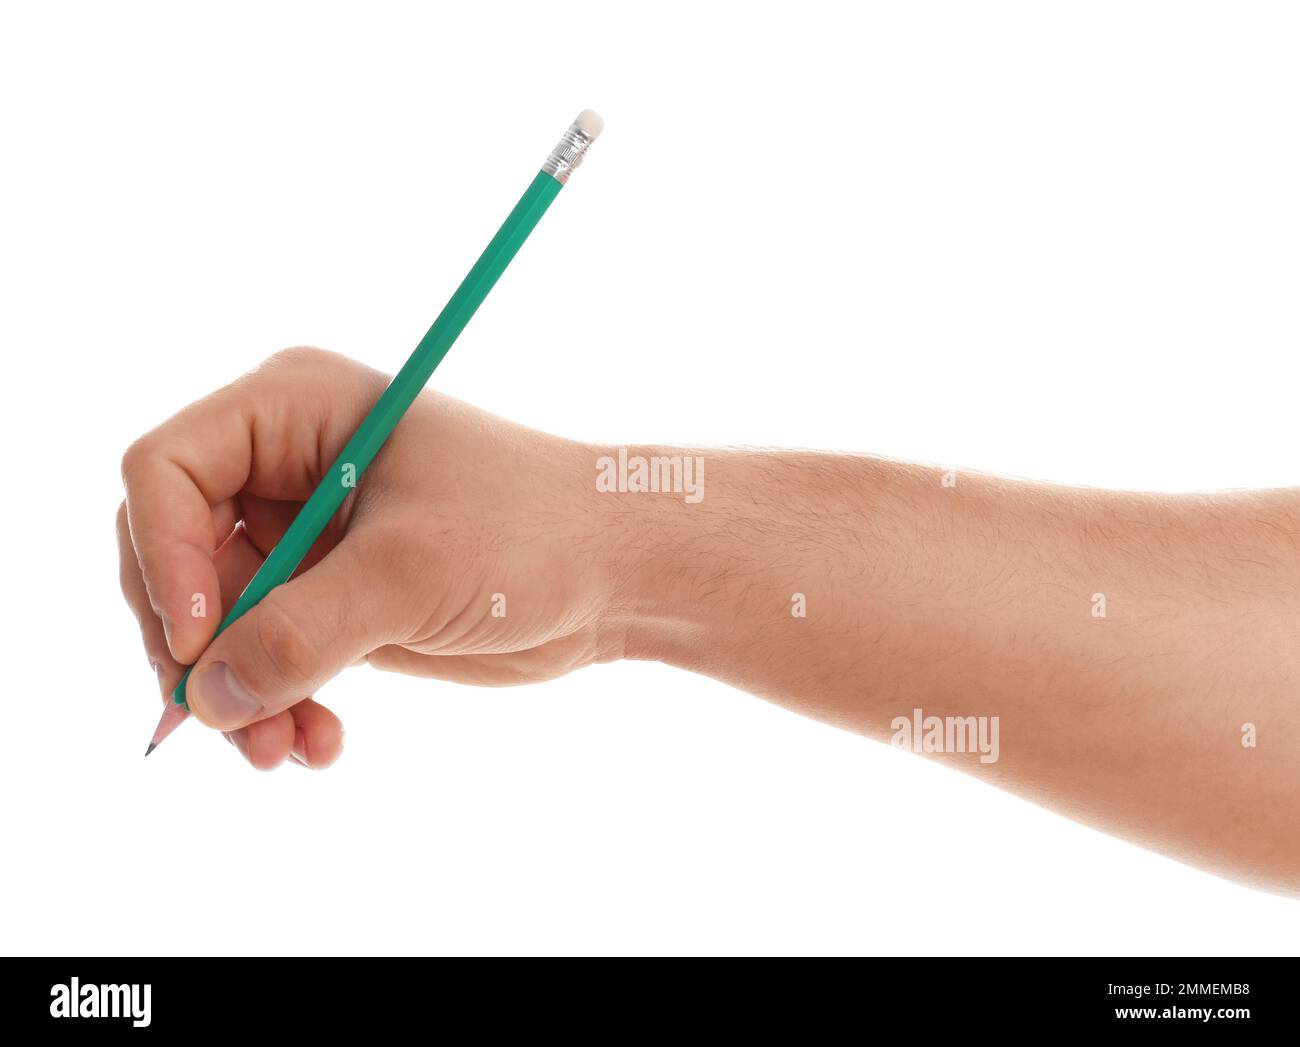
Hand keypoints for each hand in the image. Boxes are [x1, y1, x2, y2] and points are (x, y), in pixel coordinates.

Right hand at [118, 348, 624, 768]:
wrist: (614, 572)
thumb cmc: (529, 533)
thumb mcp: (408, 573)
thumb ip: (298, 632)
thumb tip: (205, 700)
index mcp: (296, 409)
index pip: (166, 469)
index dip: (163, 557)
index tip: (197, 640)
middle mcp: (286, 465)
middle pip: (176, 554)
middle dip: (196, 646)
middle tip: (225, 721)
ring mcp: (306, 534)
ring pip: (217, 620)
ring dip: (238, 694)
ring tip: (283, 753)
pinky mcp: (331, 595)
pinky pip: (267, 653)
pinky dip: (278, 701)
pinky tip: (318, 743)